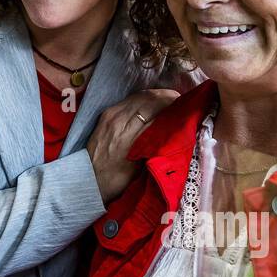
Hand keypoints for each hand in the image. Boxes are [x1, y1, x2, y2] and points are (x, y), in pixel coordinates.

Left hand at [86, 89, 179, 203]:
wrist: (90, 180)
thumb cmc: (119, 180)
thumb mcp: (142, 168)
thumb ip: (157, 148)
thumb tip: (177, 133)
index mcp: (130, 137)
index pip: (158, 113)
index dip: (174, 108)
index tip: (187, 109)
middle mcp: (120, 121)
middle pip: (150, 99)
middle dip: (168, 97)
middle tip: (182, 102)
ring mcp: (111, 115)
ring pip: (140, 96)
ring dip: (157, 95)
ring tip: (171, 100)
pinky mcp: (106, 113)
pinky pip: (129, 99)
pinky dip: (144, 98)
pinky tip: (153, 102)